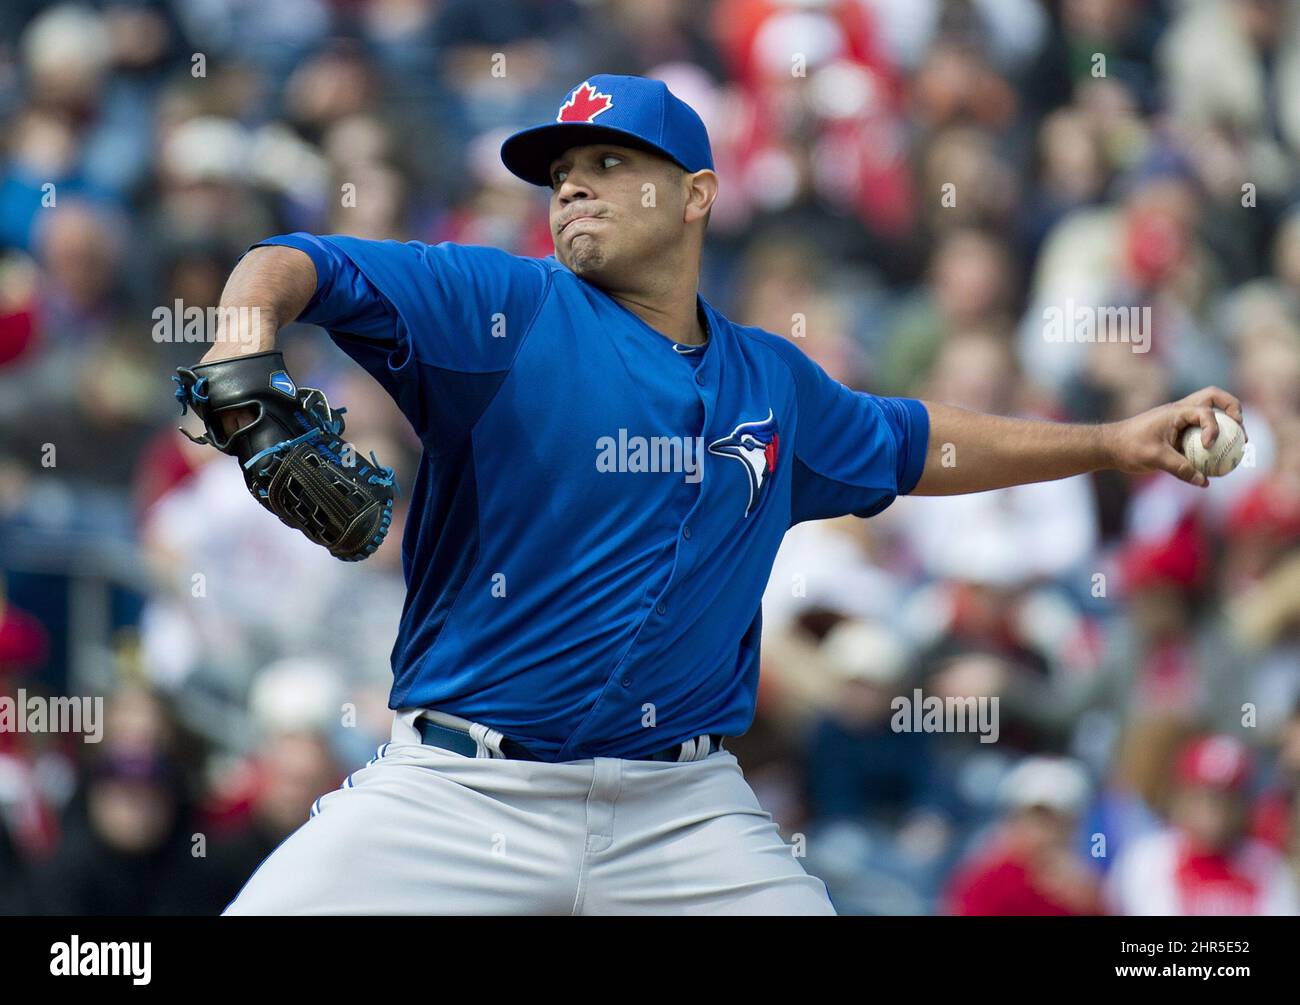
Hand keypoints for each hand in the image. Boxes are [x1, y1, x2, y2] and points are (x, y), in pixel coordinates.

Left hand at [1102, 386, 1245, 486]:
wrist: (1110, 446)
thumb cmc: (1128, 447)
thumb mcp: (1154, 458)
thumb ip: (1180, 469)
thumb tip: (1204, 482)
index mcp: (1176, 411)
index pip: (1205, 411)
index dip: (1213, 428)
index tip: (1207, 446)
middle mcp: (1181, 411)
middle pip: (1214, 398)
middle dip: (1233, 409)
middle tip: (1239, 429)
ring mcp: (1181, 420)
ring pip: (1210, 413)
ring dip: (1226, 423)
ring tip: (1239, 442)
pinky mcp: (1178, 432)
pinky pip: (1201, 433)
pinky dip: (1213, 441)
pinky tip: (1219, 461)